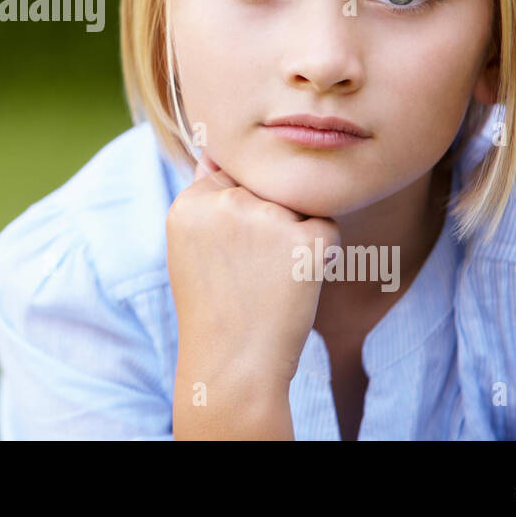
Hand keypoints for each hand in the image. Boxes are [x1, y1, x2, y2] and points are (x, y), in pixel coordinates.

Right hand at [167, 151, 339, 438]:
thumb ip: (205, 197)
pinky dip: (320, 256)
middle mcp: (223, 203)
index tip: (229, 256)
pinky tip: (293, 285)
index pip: (232, 177)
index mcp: (190, 202)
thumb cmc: (214, 310)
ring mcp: (264, 219)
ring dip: (293, 239)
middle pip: (267, 190)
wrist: (233, 367)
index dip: (239, 216)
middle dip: (268, 223)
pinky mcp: (304, 240)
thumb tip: (216, 149)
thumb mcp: (190, 247)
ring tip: (268, 281)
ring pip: (298, 207)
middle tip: (249, 274)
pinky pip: (326, 230)